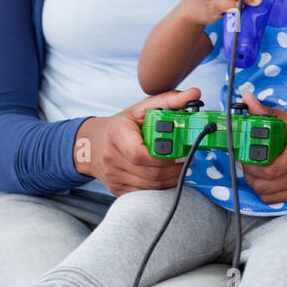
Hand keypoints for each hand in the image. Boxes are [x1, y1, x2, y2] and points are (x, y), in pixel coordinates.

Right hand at [76, 88, 201, 195]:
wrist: (91, 144)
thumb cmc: (121, 126)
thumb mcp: (142, 108)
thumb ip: (170, 100)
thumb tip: (195, 93)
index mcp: (117, 134)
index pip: (140, 154)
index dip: (164, 157)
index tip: (181, 151)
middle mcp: (111, 157)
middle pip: (150, 173)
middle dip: (174, 169)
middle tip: (187, 159)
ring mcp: (113, 176)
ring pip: (150, 186)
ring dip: (171, 179)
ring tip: (179, 167)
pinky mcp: (117, 189)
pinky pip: (144, 193)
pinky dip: (160, 187)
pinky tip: (166, 175)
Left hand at [235, 92, 286, 202]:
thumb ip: (272, 114)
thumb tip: (248, 101)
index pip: (269, 168)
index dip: (250, 164)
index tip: (244, 152)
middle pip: (266, 186)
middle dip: (249, 174)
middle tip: (246, 160)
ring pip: (271, 197)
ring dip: (258, 185)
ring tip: (256, 169)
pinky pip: (282, 199)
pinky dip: (270, 190)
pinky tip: (270, 177)